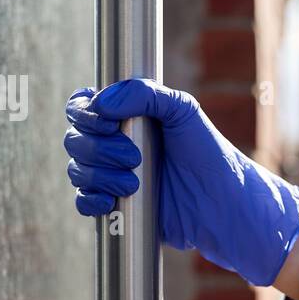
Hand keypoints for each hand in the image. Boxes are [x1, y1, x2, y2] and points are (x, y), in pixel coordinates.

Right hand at [64, 78, 298, 286]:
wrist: (223, 202)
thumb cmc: (208, 152)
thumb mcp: (184, 110)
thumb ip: (145, 93)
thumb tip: (102, 102)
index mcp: (126, 117)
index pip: (82, 106)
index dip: (84, 112)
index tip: (108, 121)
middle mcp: (114, 144)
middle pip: (75, 139)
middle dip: (98, 148)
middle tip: (133, 157)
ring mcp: (113, 175)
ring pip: (77, 169)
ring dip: (99, 175)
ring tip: (134, 182)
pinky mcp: (117, 206)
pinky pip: (83, 201)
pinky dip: (90, 200)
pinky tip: (112, 200)